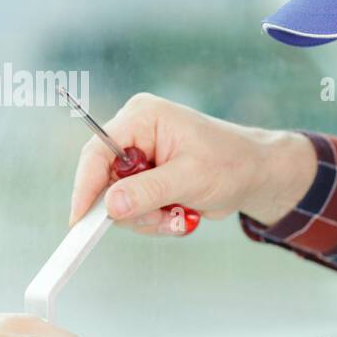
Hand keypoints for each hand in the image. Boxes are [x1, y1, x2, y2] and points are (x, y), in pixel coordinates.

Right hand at [68, 92, 316, 233]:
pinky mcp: (147, 179)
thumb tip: (111, 206)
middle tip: (163, 219)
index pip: (97, 152)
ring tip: (180, 215)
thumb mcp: (191, 178)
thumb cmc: (232, 164)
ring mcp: (140, 158)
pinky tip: (181, 214)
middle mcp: (136, 133)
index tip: (79, 219)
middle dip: (132, 209)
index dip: (86, 187)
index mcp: (143, 117)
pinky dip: (156, 220)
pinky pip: (135, 209)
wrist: (257, 174)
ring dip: (148, 218)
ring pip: (119, 202)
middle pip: (105, 182)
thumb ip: (149, 191)